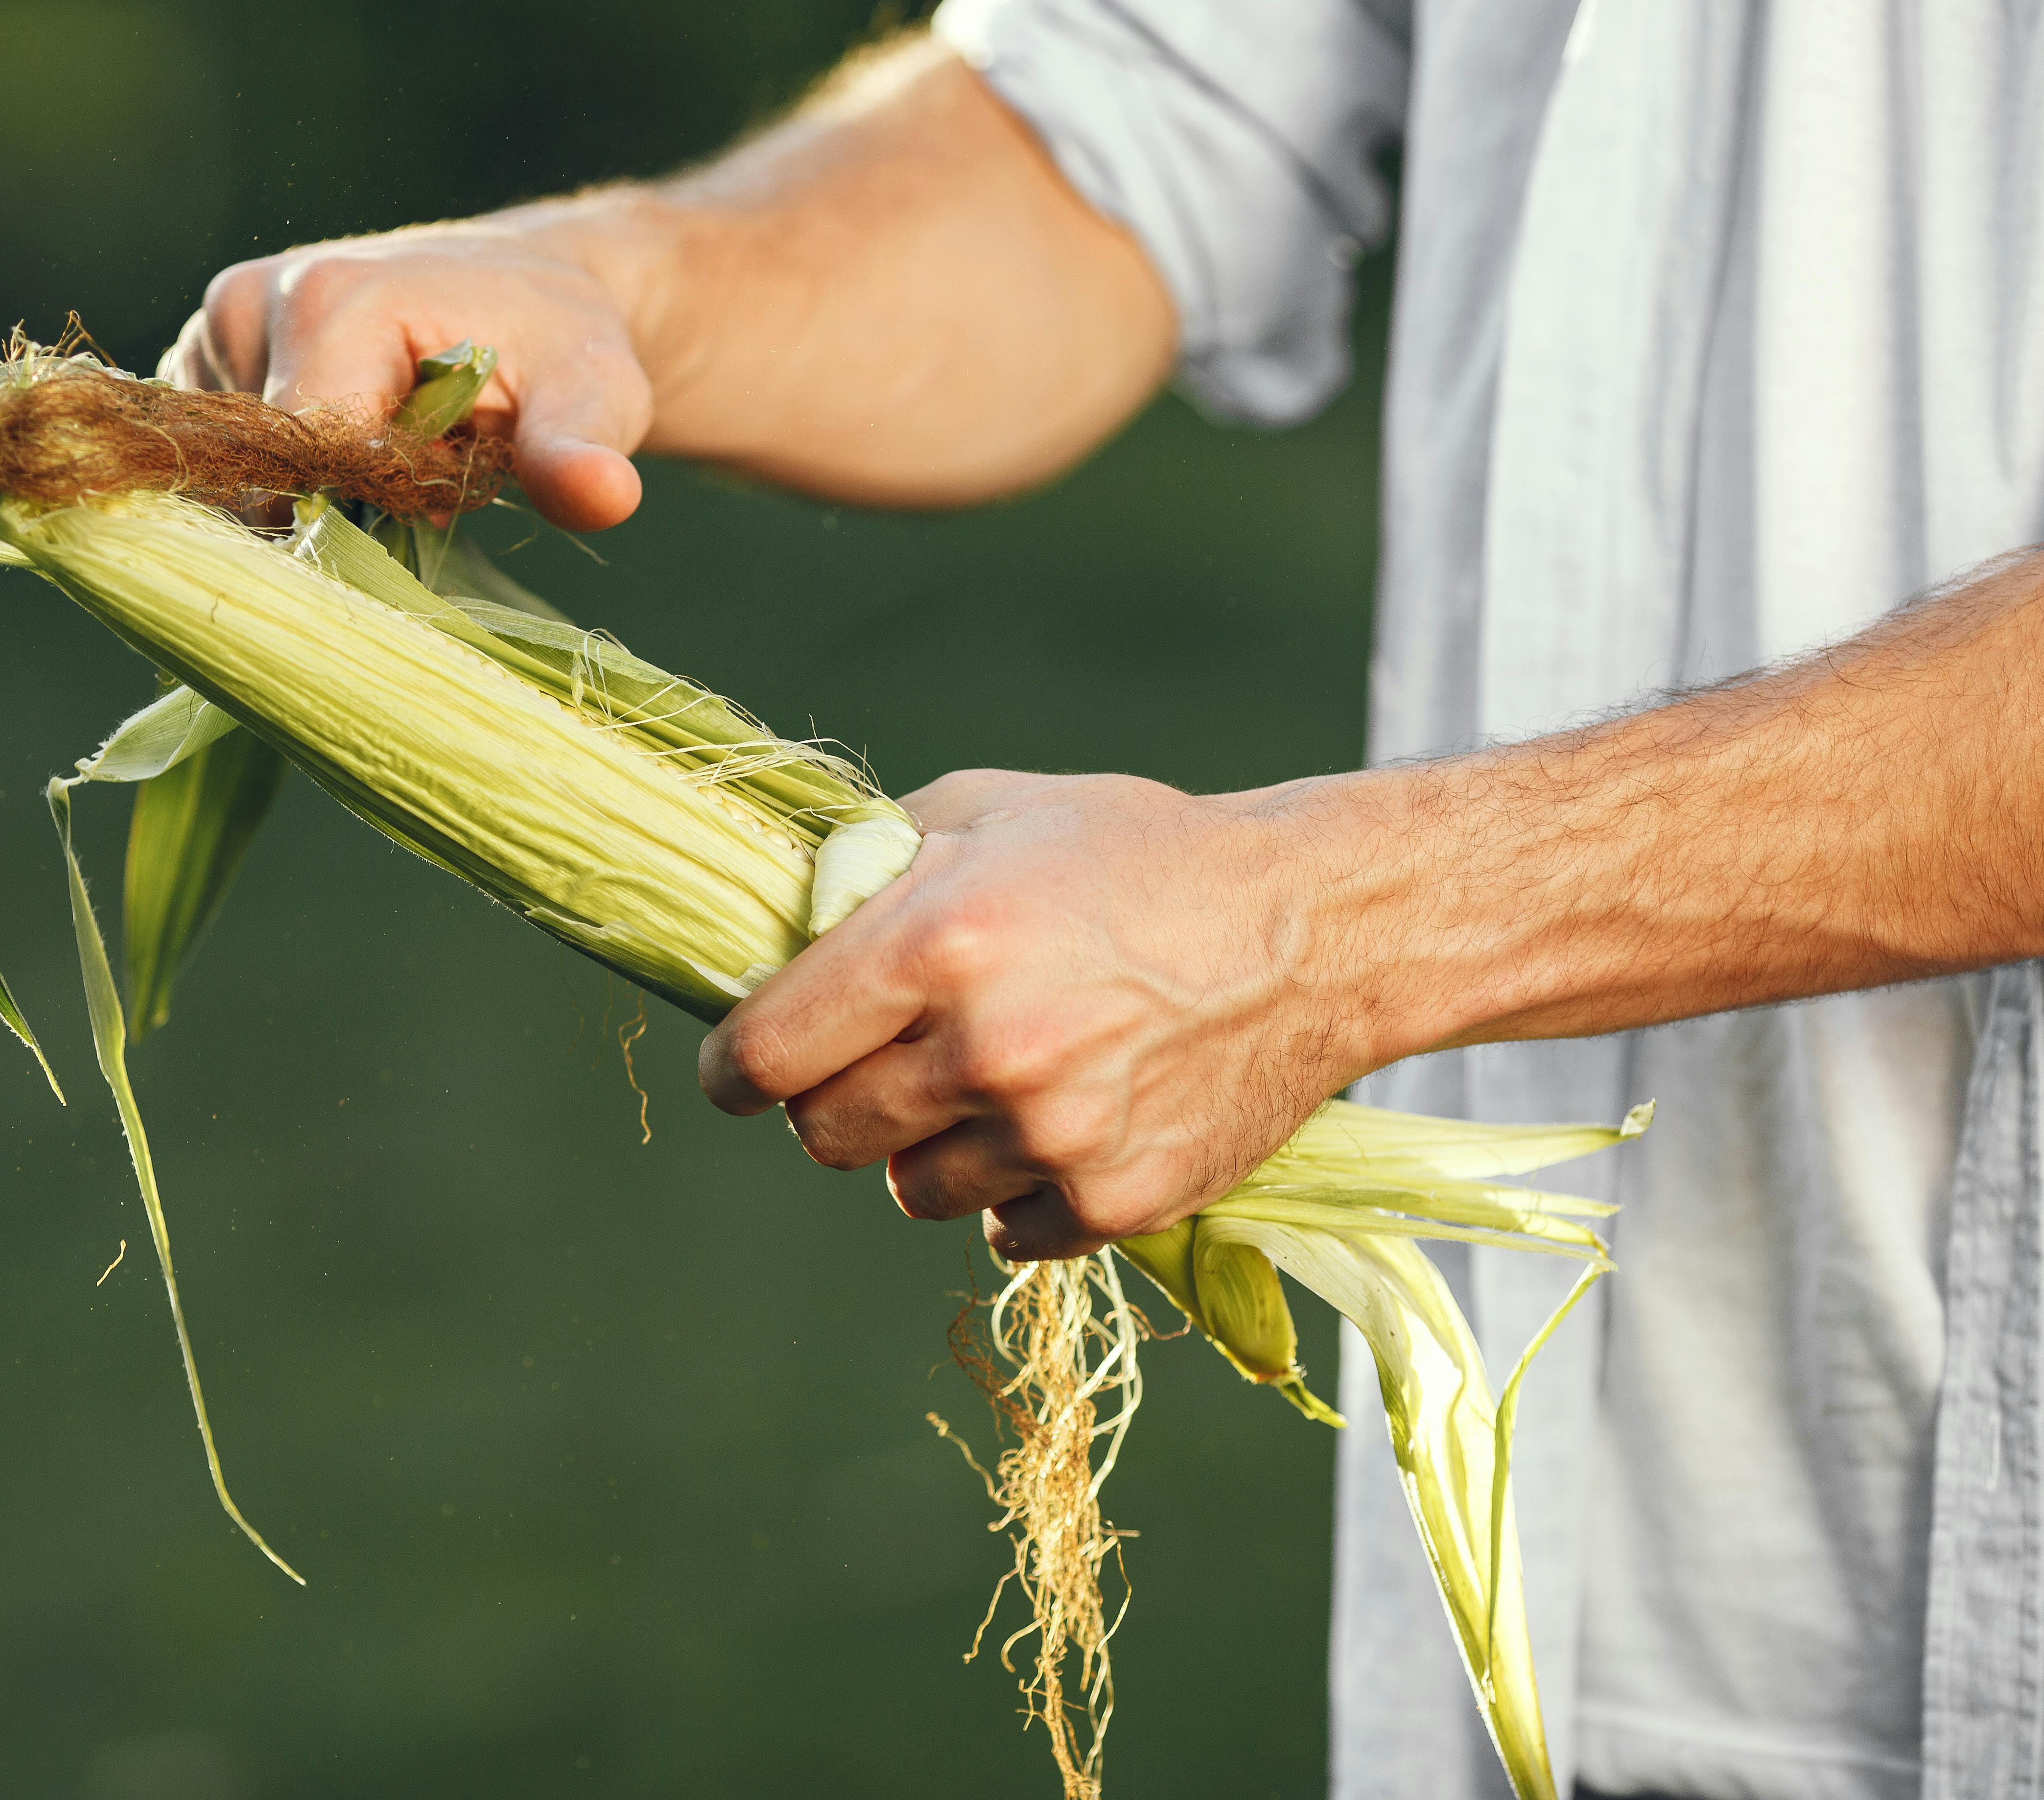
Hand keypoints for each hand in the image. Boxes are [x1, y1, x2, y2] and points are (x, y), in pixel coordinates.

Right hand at [164, 203, 655, 531]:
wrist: (532, 296)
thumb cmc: (563, 348)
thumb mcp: (592, 399)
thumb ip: (577, 453)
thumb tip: (605, 497)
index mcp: (326, 302)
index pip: (305, 463)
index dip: (373, 505)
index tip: (442, 487)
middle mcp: (248, 304)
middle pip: (270, 474)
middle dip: (350, 499)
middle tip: (433, 460)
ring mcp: (218, 334)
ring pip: (250, 477)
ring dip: (326, 489)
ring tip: (403, 441)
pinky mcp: (208, 365)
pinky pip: (235, 463)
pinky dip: (298, 475)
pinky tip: (357, 440)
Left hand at [699, 769, 1386, 1259]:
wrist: (1309, 928)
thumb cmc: (1135, 853)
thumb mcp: (987, 812)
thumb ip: (869, 867)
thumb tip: (781, 929)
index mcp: (936, 941)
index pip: (767, 1053)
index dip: (734, 1070)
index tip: (740, 1072)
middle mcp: (986, 1048)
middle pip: (824, 1134)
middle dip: (832, 1104)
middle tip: (885, 1065)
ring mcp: (1053, 1134)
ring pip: (910, 1190)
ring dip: (927, 1148)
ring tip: (994, 1083)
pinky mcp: (1115, 1200)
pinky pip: (1004, 1232)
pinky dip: (1013, 1193)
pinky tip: (1058, 1125)